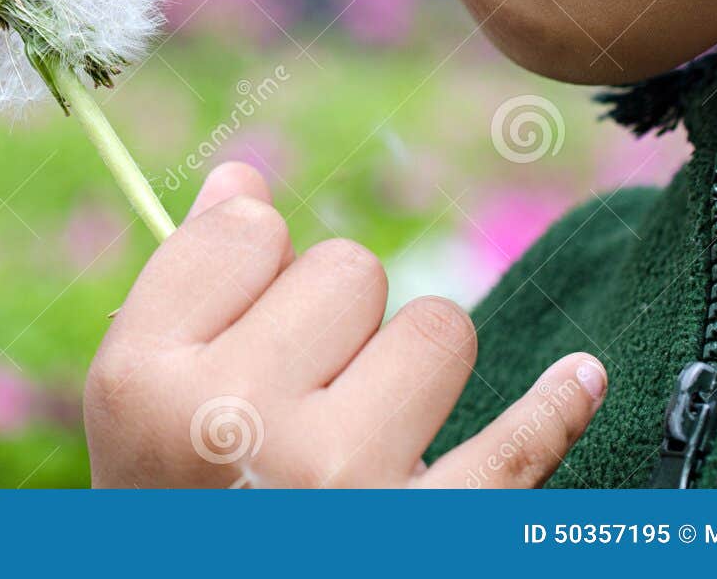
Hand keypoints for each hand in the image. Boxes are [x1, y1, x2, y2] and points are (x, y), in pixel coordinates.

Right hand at [84, 163, 606, 486]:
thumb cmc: (170, 501)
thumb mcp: (137, 404)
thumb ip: (184, 287)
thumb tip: (240, 180)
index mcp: (146, 377)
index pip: (248, 231)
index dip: (259, 263)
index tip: (253, 314)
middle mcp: (235, 421)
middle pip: (348, 269)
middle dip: (337, 316)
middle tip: (304, 393)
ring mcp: (337, 481)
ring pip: (435, 327)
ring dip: (413, 364)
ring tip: (368, 427)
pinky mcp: (423, 537)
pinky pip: (517, 444)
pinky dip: (554, 408)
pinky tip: (579, 378)